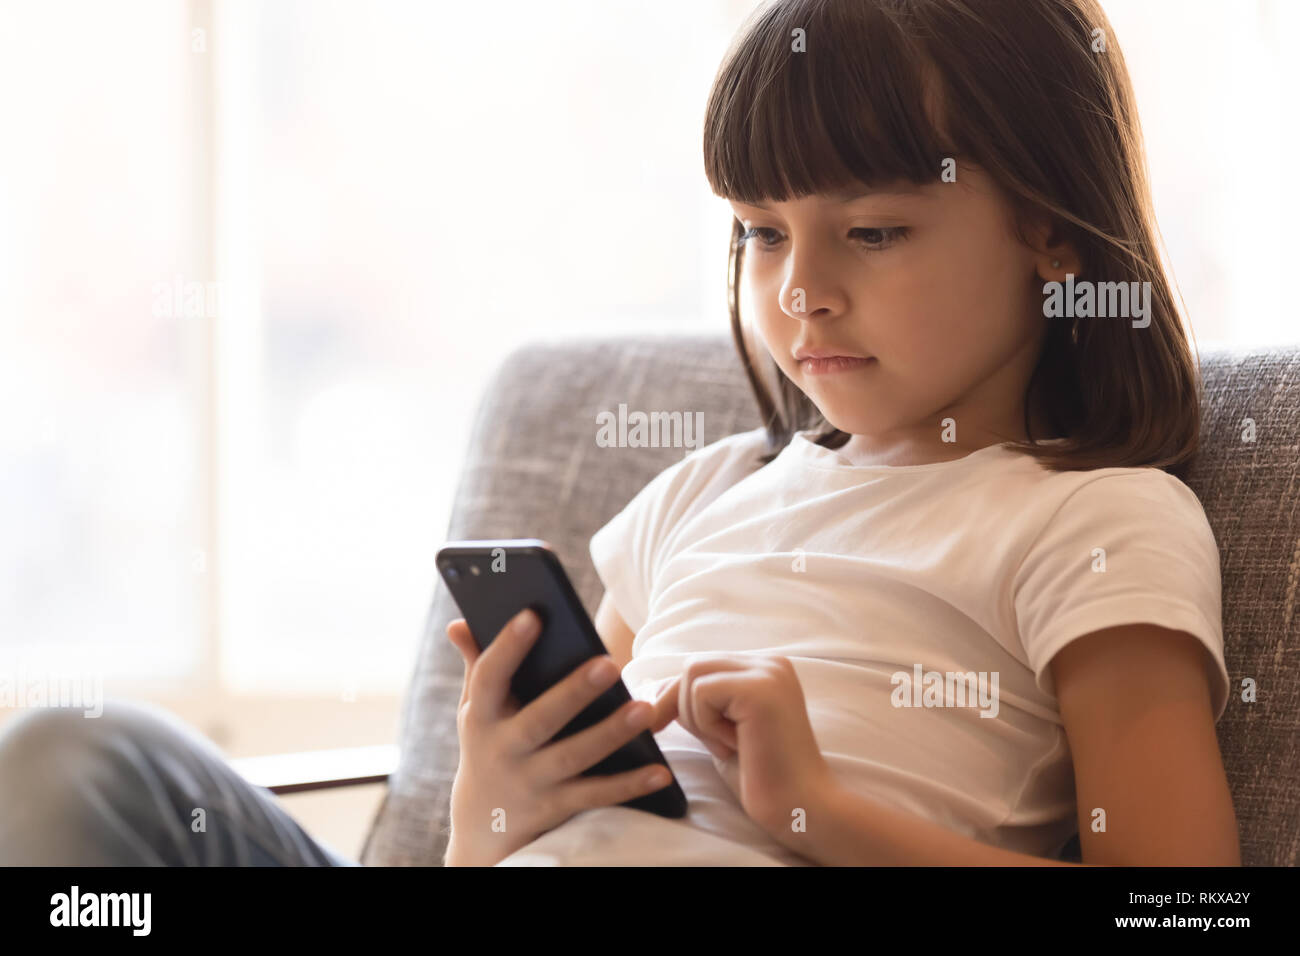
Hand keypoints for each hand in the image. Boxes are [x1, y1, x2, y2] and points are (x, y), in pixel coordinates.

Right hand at [442, 609, 672, 865]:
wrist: (483, 823)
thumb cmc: (489, 743)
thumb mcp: (475, 709)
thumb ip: (475, 664)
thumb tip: (458, 622)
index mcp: (482, 716)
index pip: (489, 676)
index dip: (508, 645)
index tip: (533, 614)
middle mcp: (504, 749)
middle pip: (540, 719)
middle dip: (573, 692)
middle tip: (610, 664)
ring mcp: (530, 781)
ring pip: (574, 757)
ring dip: (610, 734)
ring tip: (645, 709)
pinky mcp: (555, 807)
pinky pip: (595, 795)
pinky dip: (629, 785)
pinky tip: (660, 771)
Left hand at [647, 654, 832, 837]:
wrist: (798, 808)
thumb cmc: (763, 777)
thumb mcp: (721, 731)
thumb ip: (700, 706)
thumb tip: (657, 688)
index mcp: (766, 670)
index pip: (704, 668)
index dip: (677, 698)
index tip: (658, 726)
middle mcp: (771, 664)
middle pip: (694, 665)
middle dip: (682, 706)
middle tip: (709, 744)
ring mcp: (768, 672)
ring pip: (694, 675)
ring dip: (698, 717)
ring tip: (729, 745)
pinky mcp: (760, 688)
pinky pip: (702, 692)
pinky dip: (707, 724)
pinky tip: (736, 745)